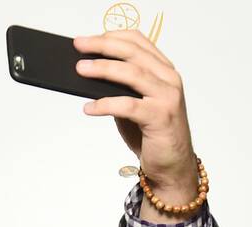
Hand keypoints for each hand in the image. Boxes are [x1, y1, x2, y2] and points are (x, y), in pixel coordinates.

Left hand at [74, 30, 198, 205]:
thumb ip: (120, 88)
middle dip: (103, 46)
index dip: (112, 36)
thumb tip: (90, 75)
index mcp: (164, 70)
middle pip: (133, 53)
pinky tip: (89, 108)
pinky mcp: (160, 117)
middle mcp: (169, 79)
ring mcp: (167, 97)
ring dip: (103, 69)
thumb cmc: (151, 134)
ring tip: (80, 70)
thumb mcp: (134, 105)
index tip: (88, 39)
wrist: (172, 165)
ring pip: (132, 74)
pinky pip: (128, 106)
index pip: (138, 42)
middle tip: (79, 46)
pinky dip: (105, 104)